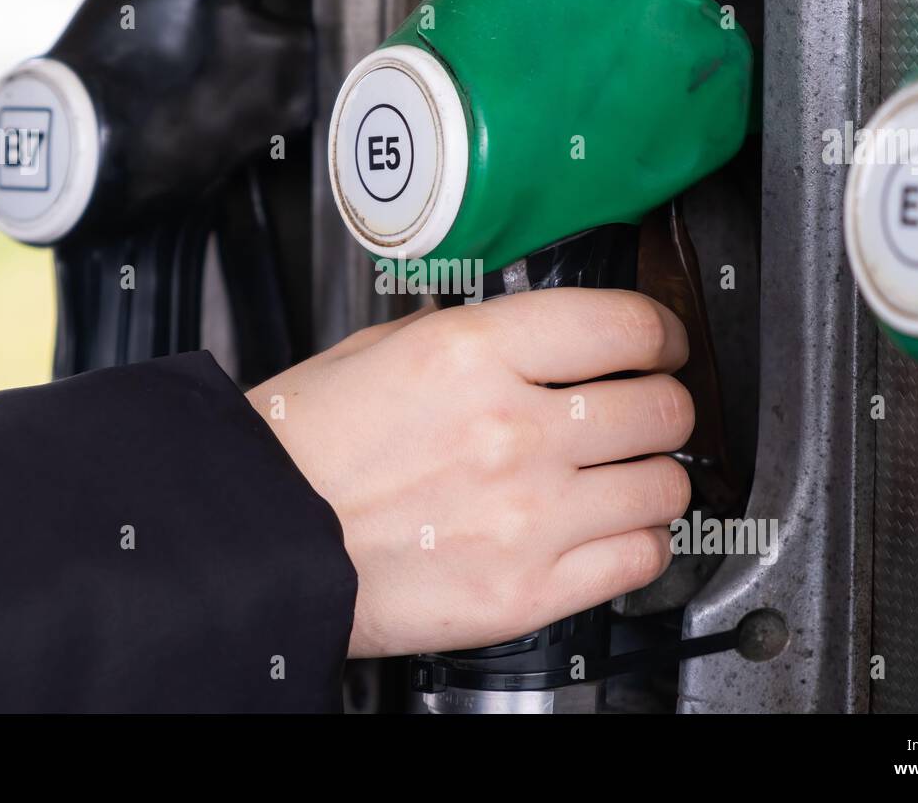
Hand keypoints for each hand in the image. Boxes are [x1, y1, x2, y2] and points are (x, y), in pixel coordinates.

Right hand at [246, 288, 693, 657]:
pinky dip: (641, 541)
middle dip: (664, 401)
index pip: (625, 324)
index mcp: (472, 355)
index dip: (660, 331)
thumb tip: (539, 336)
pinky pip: (641, 558)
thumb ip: (475, 338)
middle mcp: (512, 431)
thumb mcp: (379, 351)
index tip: (661, 343)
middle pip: (662, 406)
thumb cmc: (301, 450)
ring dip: (655, 475)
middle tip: (648, 407)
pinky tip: (612, 528)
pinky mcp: (526, 592)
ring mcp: (527, 516)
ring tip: (626, 474)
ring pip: (664, 485)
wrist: (253, 543)